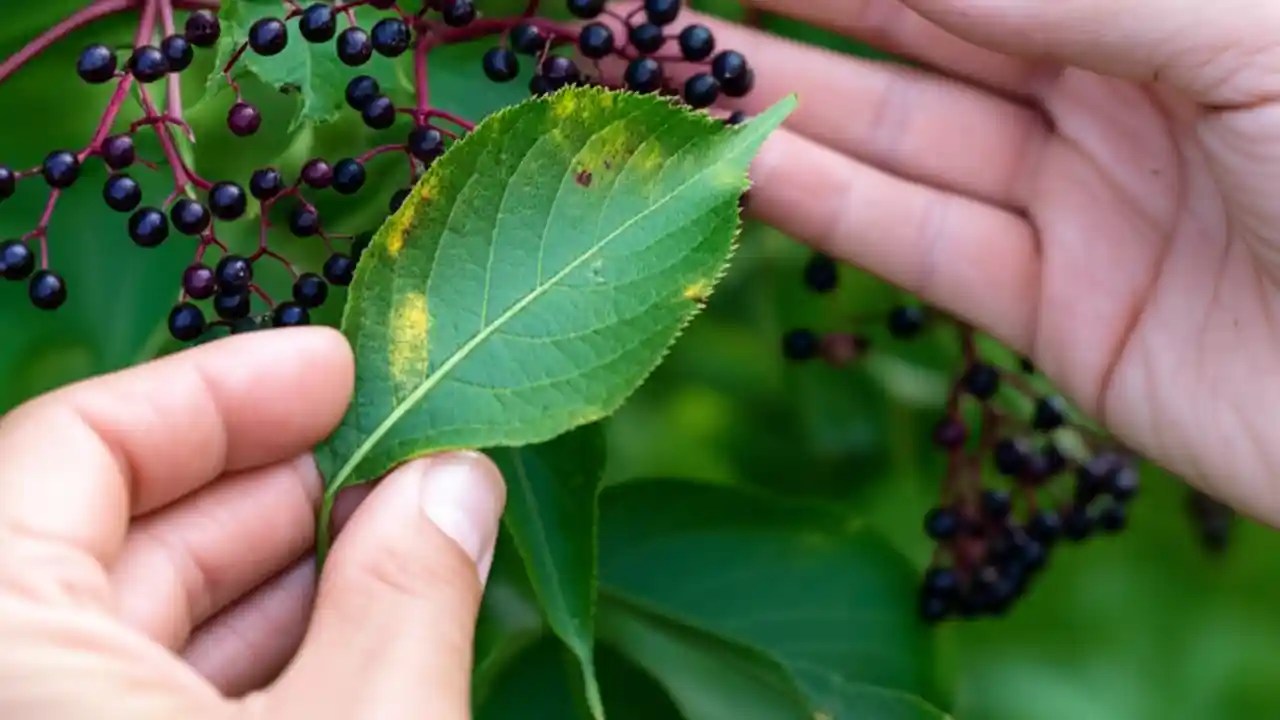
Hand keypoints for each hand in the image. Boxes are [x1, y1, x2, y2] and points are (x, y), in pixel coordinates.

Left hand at [0, 329, 505, 717]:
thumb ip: (406, 596)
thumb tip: (453, 480)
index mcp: (3, 646)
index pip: (74, 447)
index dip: (222, 392)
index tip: (340, 371)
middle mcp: (0, 688)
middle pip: (110, 532)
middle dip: (275, 487)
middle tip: (403, 460)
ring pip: (134, 627)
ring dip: (282, 576)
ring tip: (408, 543)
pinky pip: (143, 699)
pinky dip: (256, 663)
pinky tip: (362, 637)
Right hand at [685, 0, 1279, 520]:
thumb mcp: (1251, 36)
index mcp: (1171, 0)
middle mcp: (1117, 87)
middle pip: (923, 33)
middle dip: (794, 10)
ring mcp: (1083, 201)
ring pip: (901, 138)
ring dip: (778, 105)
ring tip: (664, 72)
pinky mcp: (1060, 314)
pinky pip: (920, 245)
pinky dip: (824, 211)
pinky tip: (733, 168)